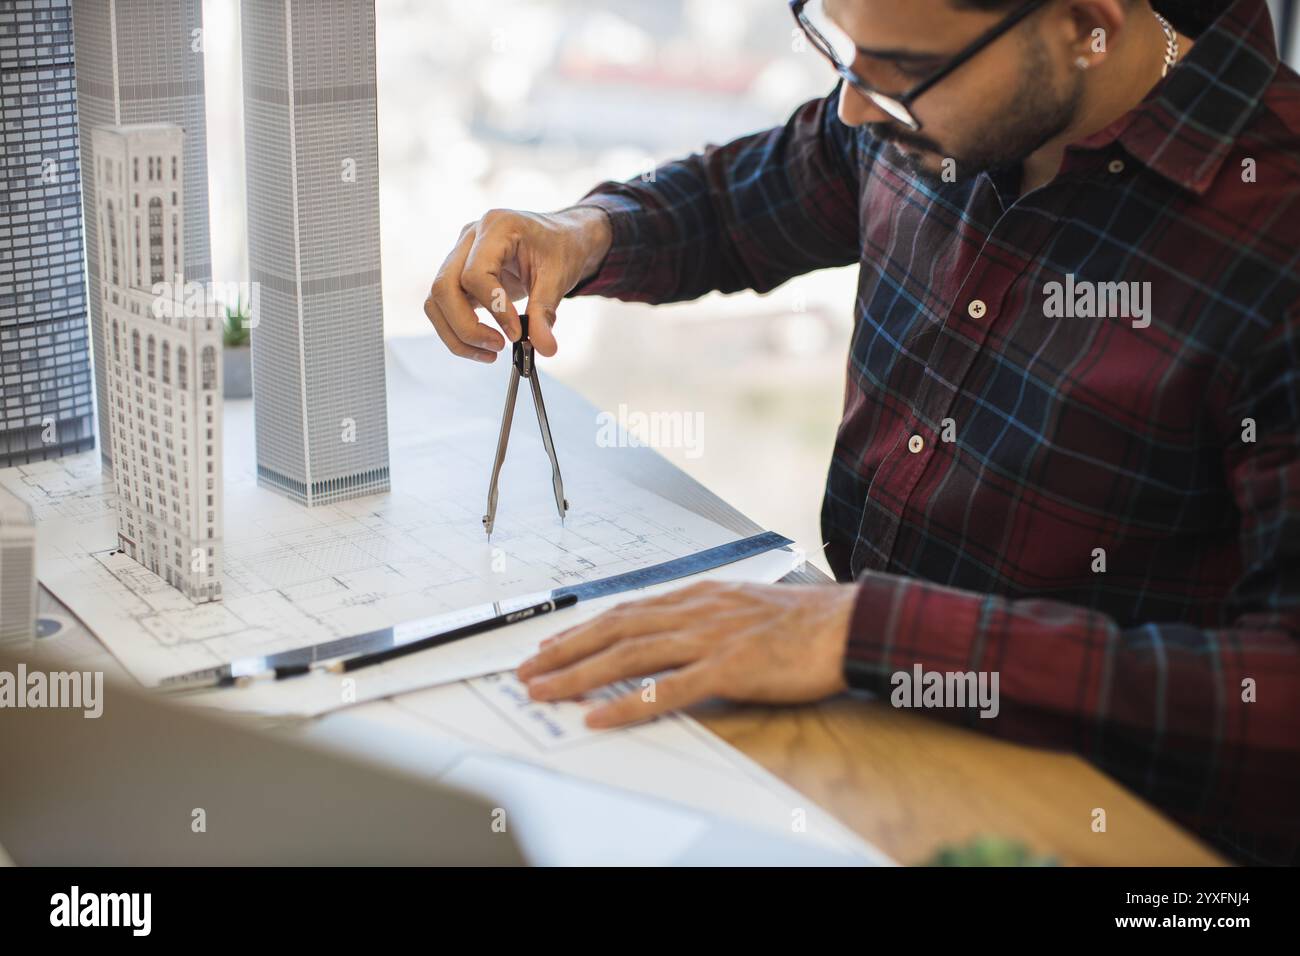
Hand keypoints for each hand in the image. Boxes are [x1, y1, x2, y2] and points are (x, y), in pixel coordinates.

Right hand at [423, 206, 611, 360]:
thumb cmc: (560, 248)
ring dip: (457, 334)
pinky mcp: (458, 275)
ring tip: (491, 352)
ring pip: (436, 300)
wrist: (560, 237)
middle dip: (465, 326)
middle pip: (443, 287)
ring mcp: (459, 255)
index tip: (517, 334)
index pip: (476, 274)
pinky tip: (484, 344)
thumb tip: (544, 349)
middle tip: (498, 347)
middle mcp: (470, 237)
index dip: (494, 309)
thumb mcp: (559, 277)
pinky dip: (458, 331)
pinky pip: (444, 306)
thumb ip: (546, 312)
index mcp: (497, 227)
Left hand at [516, 581, 856, 728]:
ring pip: (628, 655)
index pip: (627, 611)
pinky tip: (598, 716)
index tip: (552, 644)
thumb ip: (709, 620)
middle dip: (564, 651)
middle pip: (614, 629)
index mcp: (699, 596)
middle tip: (527, 671)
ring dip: (579, 675)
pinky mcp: (727, 669)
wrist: (849, 624)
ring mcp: (709, 638)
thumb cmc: (804, 622)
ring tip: (544, 691)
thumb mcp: (746, 607)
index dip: (584, 630)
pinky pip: (666, 690)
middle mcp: (695, 611)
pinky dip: (626, 703)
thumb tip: (678, 637)